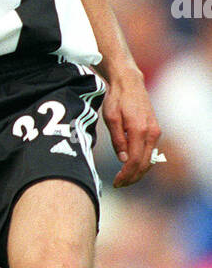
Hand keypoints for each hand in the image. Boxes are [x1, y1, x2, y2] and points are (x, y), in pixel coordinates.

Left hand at [101, 67, 161, 187]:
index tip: (116, 182)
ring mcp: (155, 131)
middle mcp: (151, 132)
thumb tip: (123, 159)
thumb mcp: (111, 118)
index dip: (125, 175)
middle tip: (119, 184)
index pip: (134, 161)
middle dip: (132, 178)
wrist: (130, 83)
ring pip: (150, 160)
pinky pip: (151, 152)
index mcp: (139, 130)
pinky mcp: (155, 130)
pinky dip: (143, 163)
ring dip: (138, 172)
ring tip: (124, 179)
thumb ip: (117, 139)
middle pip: (144, 164)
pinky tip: (132, 167)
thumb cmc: (117, 99)